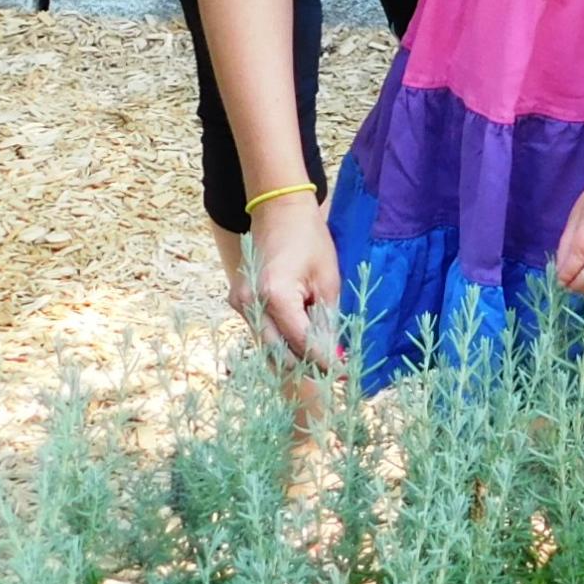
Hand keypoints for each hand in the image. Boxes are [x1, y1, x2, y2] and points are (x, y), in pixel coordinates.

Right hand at [244, 192, 340, 368]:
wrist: (279, 210)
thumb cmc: (309, 239)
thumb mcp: (327, 280)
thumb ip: (327, 320)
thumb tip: (333, 354)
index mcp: (274, 296)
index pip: (301, 342)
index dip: (324, 360)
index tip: (345, 373)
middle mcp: (249, 303)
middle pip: (278, 352)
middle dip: (307, 365)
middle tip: (334, 372)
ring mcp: (239, 303)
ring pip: (268, 345)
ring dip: (293, 355)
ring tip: (322, 358)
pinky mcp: (238, 301)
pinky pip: (261, 331)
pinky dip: (281, 340)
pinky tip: (303, 340)